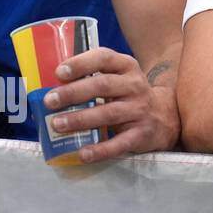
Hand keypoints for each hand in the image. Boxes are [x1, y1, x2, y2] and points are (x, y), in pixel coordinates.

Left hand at [42, 48, 180, 162]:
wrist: (165, 116)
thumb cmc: (125, 93)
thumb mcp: (114, 76)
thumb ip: (89, 76)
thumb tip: (47, 86)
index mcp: (125, 66)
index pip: (103, 58)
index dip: (80, 64)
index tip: (59, 73)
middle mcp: (135, 85)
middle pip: (102, 86)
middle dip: (73, 93)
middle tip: (49, 101)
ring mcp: (140, 110)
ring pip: (108, 113)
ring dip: (81, 119)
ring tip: (57, 124)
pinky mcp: (142, 134)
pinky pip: (120, 143)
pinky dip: (101, 149)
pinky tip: (83, 153)